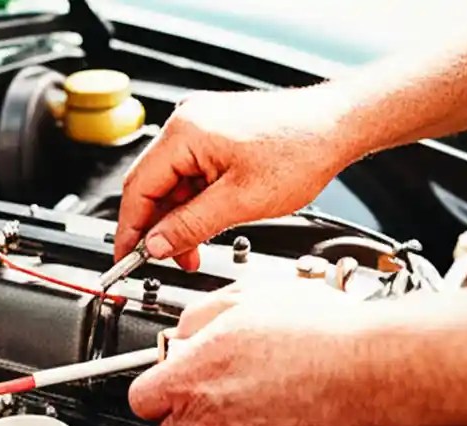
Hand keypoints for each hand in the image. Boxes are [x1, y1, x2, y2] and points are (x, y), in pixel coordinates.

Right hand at [115, 85, 361, 270]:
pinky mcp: (216, 134)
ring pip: (173, 184)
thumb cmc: (301, 150)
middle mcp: (187, 123)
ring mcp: (202, 127)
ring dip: (179, 220)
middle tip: (168, 261)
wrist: (339, 126)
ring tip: (195, 250)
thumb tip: (155, 245)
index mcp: (185, 132)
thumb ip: (190, 226)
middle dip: (159, 229)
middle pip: (152, 186)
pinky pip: (192, 174)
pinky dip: (195, 203)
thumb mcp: (240, 202)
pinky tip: (207, 224)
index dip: (131, 231)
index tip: (127, 259)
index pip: (138, 189)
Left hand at [128, 282, 390, 425]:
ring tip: (263, 381)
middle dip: (191, 397)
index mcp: (189, 381)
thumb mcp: (242, 298)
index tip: (171, 369)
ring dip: (225, 415)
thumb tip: (184, 332)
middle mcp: (207, 425)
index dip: (156, 380)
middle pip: (173, 422)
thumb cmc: (316, 334)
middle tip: (224, 369)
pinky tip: (283, 400)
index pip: (140, 398)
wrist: (371, 371)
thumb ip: (196, 319)